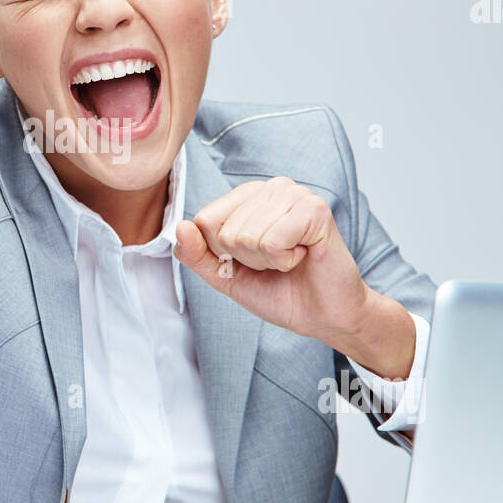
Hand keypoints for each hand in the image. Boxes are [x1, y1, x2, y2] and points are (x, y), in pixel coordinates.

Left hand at [174, 176, 369, 342]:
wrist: (322, 315)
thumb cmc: (278, 290)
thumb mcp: (225, 276)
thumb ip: (197, 255)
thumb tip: (180, 227)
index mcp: (247, 197)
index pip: (204, 220)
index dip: (222, 252)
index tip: (251, 260)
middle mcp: (270, 187)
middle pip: (225, 230)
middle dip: (247, 259)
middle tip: (275, 262)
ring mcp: (295, 194)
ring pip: (247, 236)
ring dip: (267, 261)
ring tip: (289, 259)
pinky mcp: (315, 209)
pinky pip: (273, 241)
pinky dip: (284, 260)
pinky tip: (302, 256)